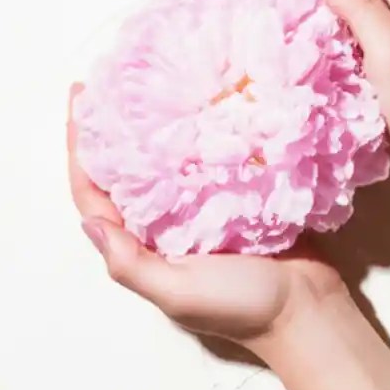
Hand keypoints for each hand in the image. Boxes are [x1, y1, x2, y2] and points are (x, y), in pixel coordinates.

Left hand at [67, 85, 345, 345]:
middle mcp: (164, 225)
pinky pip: (205, 160)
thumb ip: (131, 264)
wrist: (309, 310)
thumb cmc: (244, 307)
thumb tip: (87, 224)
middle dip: (112, 127)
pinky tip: (201, 102)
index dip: (80, 149)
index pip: (96, 193)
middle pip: (125, 169)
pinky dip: (198, 133)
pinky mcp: (234, 197)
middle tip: (109, 78)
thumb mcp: (178, 293)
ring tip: (148, 81)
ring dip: (154, 124)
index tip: (80, 100)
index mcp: (144, 247)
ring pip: (164, 159)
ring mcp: (200, 209)